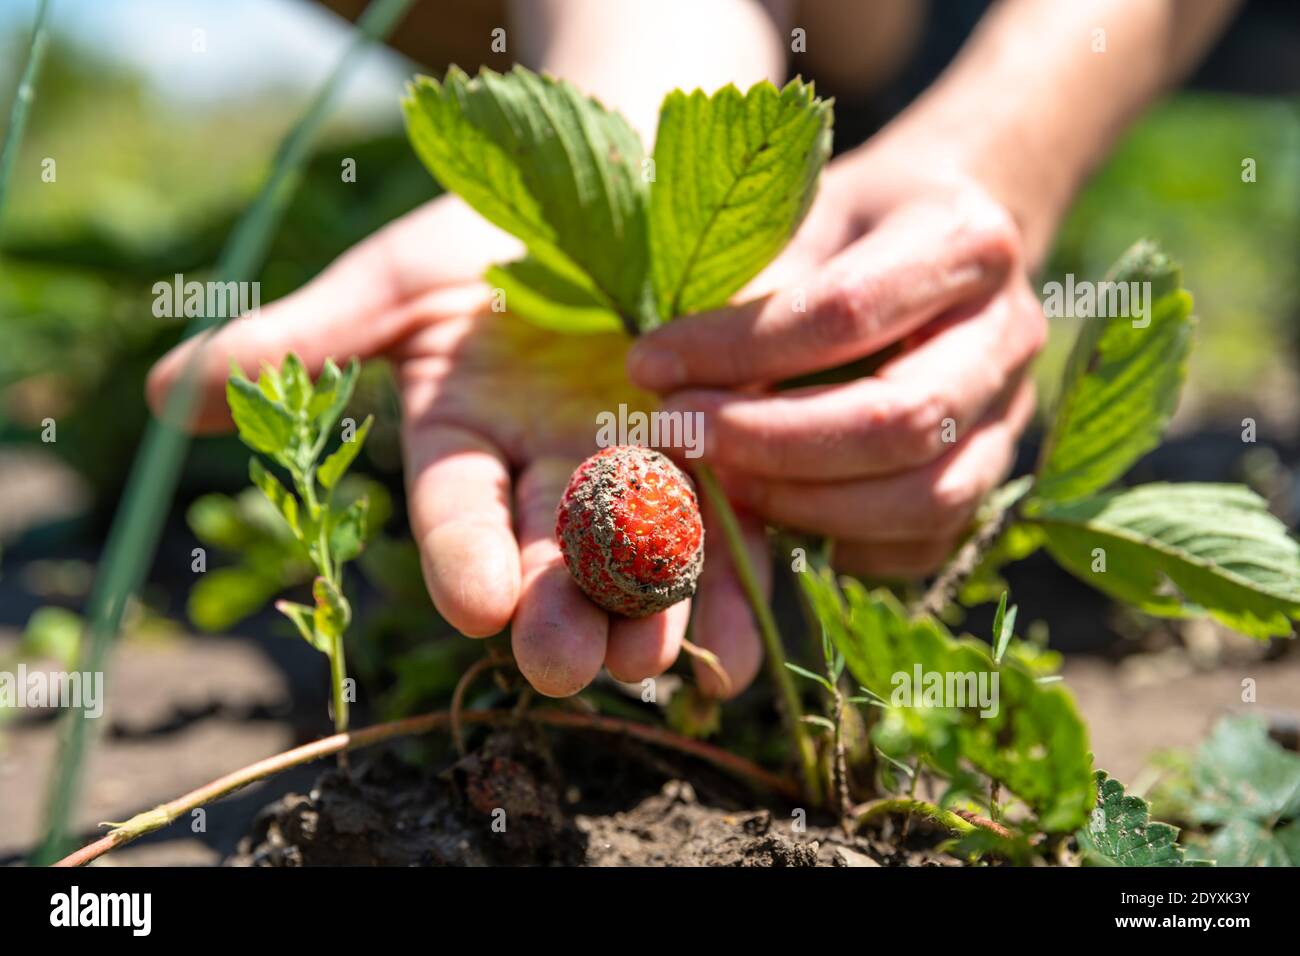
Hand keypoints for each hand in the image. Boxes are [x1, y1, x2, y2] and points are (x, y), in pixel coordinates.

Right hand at [148, 195, 766, 698]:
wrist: (623, 177)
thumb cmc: (497, 221)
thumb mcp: (402, 273)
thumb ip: (309, 338)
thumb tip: (168, 396)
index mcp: (467, 438)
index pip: (456, 511)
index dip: (463, 555)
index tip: (478, 604)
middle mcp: (548, 471)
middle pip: (549, 559)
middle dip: (556, 615)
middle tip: (561, 666)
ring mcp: (638, 469)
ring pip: (639, 564)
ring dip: (645, 620)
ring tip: (651, 660)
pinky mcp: (721, 457)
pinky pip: (727, 532)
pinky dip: (730, 592)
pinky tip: (734, 652)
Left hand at [626, 148, 1045, 576]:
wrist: (947, 236)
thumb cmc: (856, 222)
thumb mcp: (800, 213)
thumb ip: (750, 288)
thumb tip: (665, 376)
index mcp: (965, 241)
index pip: (845, 313)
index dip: (737, 351)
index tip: (649, 366)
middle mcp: (1008, 334)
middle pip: (900, 421)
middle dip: (770, 443)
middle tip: (678, 437)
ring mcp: (1013, 414)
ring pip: (924, 498)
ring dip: (802, 504)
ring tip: (717, 481)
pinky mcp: (994, 476)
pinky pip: (923, 541)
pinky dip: (840, 541)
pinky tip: (773, 509)